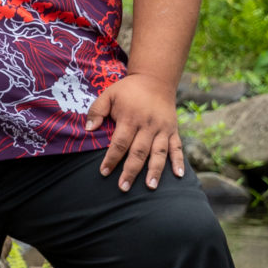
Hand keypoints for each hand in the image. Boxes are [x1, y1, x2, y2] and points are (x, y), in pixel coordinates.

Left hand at [89, 72, 183, 190]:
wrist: (155, 79)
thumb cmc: (127, 90)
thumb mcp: (109, 94)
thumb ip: (97, 111)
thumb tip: (88, 129)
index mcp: (130, 118)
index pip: (119, 143)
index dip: (111, 158)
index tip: (103, 172)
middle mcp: (148, 125)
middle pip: (139, 152)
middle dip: (131, 171)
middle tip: (123, 187)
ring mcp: (162, 129)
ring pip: (159, 153)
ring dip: (155, 170)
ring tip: (150, 186)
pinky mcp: (173, 130)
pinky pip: (177, 147)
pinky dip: (178, 161)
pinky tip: (179, 176)